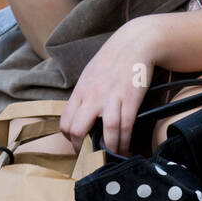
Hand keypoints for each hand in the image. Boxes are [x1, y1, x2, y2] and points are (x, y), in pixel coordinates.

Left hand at [59, 18, 166, 153]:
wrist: (136, 43)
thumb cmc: (113, 59)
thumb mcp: (90, 75)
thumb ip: (85, 96)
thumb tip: (82, 116)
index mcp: (80, 91)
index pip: (65, 122)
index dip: (70, 139)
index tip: (79, 146)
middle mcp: (92, 96)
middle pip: (77, 131)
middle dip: (84, 149)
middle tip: (94, 157)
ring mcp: (111, 98)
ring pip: (106, 134)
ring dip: (110, 150)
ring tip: (114, 157)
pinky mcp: (130, 100)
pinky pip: (125, 127)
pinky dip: (125, 142)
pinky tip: (126, 148)